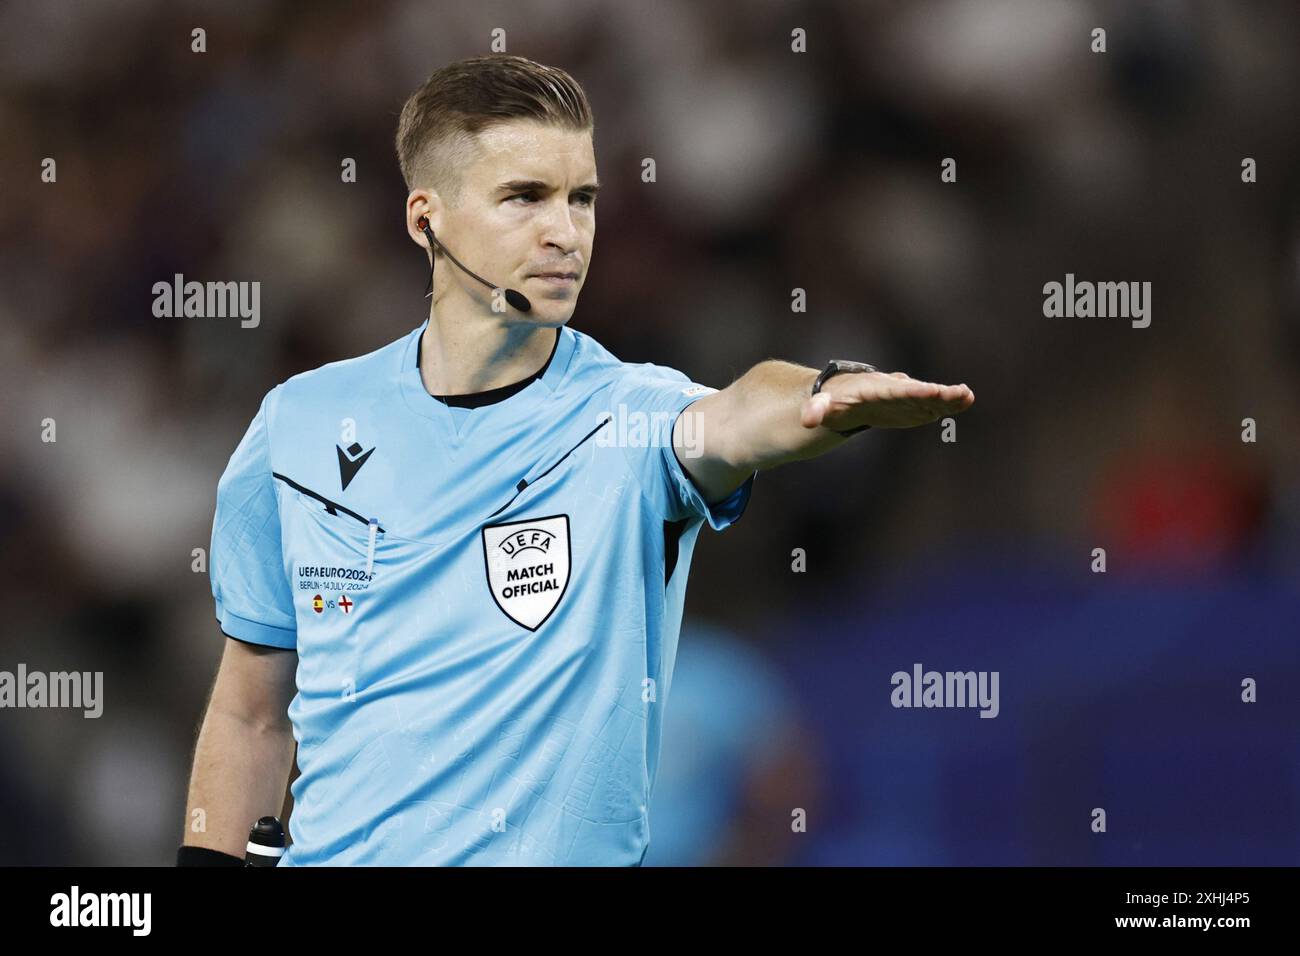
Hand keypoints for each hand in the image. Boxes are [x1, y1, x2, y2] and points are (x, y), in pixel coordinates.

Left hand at [799, 370, 973, 430]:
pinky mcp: (912, 406)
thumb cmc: (833, 401)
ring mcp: (905, 397)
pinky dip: (947, 403)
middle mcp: (893, 389)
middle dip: (935, 393)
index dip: (911, 392)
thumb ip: (816, 409)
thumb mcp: (822, 405)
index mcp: (873, 388)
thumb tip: (808, 419)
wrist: (845, 396)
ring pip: (928, 397)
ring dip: (947, 397)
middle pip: (916, 391)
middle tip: (957, 392)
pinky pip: (932, 404)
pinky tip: (965, 401)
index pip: (893, 391)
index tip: (929, 391)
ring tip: (967, 396)